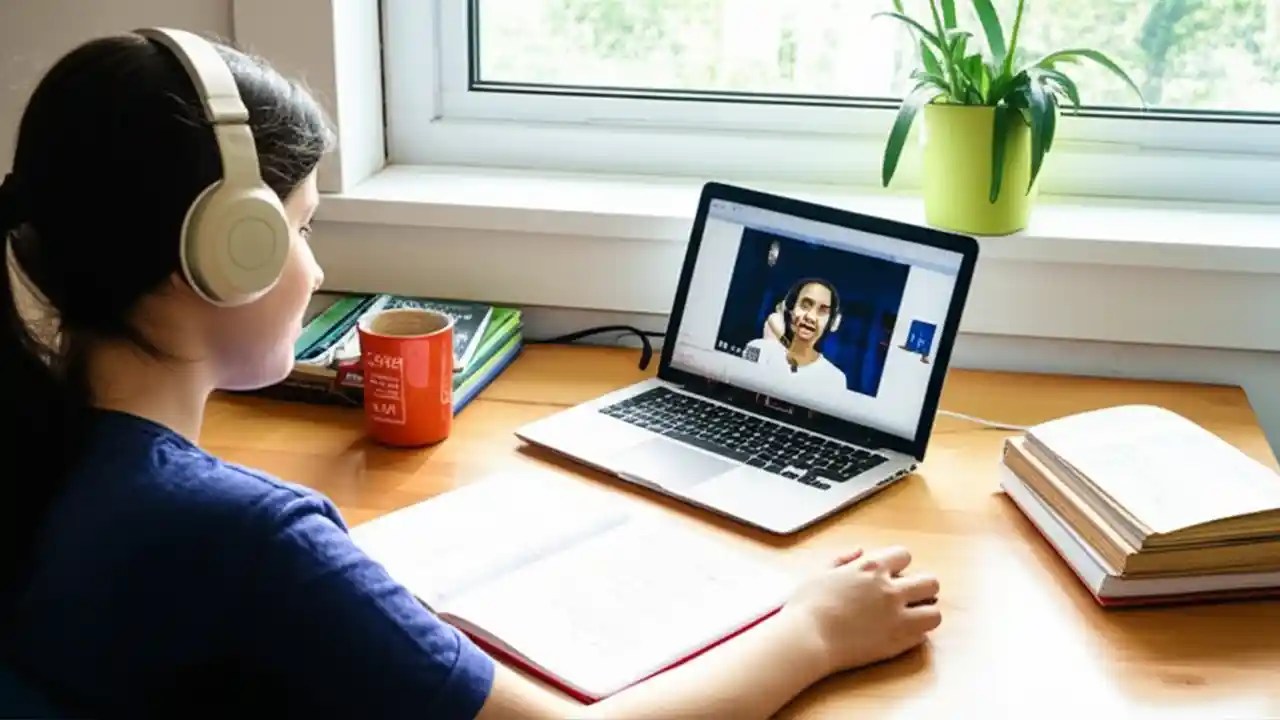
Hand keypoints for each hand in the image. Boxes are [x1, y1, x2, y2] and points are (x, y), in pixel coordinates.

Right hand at [780, 546, 940, 674]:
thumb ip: (843, 559)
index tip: (890, 574)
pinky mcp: (898, 642)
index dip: (898, 564)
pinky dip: (914, 635)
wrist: (807, 638)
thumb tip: (859, 551)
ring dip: (924, 613)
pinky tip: (898, 634)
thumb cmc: (807, 606)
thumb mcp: (821, 573)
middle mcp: (890, 589)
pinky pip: (923, 636)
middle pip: (930, 582)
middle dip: (922, 588)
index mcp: (871, 567)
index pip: (904, 554)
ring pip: (935, 612)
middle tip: (908, 597)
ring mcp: (897, 617)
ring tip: (910, 618)